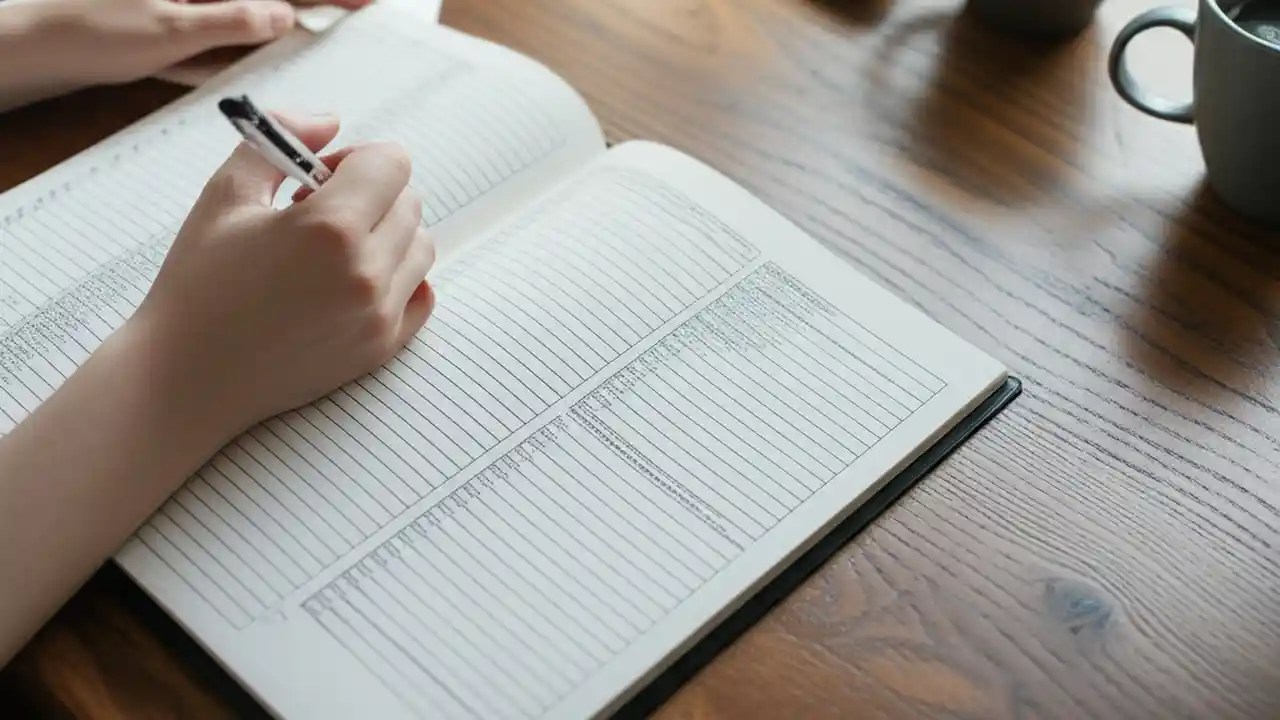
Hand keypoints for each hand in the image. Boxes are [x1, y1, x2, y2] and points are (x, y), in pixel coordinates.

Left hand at [19, 0, 369, 87]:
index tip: (367, 0)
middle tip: (365, 3)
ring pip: (255, 2)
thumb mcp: (170, 29)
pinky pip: (231, 15)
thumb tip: (283, 16)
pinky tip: (286, 23)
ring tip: (342, 10)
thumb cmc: (87, 30)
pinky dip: (258, 20)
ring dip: (298, 5)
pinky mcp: (179, 12)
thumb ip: (232, 20)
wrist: (34, 42)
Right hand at [134, 113, 434, 437]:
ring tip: (330, 251)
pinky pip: (421, 294)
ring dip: (386, 235)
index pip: (392, 163)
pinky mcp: (382, 348)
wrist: (187, 377)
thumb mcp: (225, 193)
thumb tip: (331, 121)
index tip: (317, 178)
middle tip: (313, 215)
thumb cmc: (199, 282)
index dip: (356, 159)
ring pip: (420, 245)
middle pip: (409, 201)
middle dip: (369, 195)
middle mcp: (365, 272)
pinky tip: (352, 279)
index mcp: (330, 227)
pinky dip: (399, 278)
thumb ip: (279, 138)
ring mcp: (379, 315)